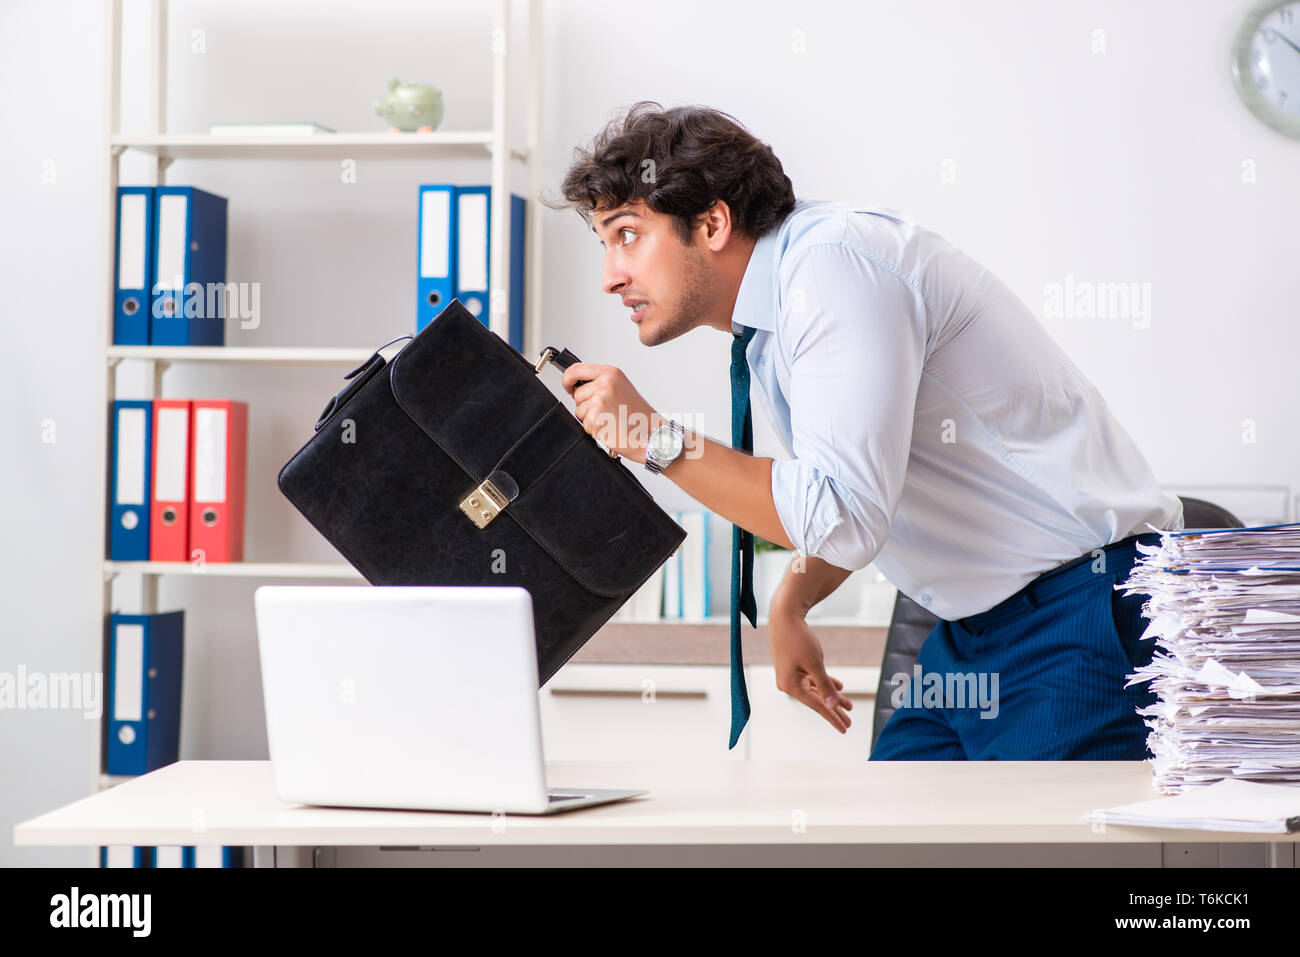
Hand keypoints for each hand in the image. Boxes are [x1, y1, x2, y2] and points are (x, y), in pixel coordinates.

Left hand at [560, 362, 660, 462]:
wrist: (650, 433)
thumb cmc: (638, 415)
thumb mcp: (621, 388)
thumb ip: (600, 382)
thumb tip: (576, 386)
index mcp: (611, 373)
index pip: (576, 369)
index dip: (567, 379)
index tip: (568, 387)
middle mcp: (605, 384)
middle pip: (577, 394)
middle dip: (585, 405)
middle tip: (606, 411)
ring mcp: (600, 400)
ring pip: (579, 410)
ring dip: (590, 418)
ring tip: (610, 419)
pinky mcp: (596, 417)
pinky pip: (584, 424)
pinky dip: (594, 429)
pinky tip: (609, 427)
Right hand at [768, 601, 852, 732]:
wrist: (784, 617)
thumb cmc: (798, 639)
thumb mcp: (815, 664)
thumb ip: (824, 686)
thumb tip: (832, 705)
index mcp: (791, 686)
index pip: (817, 706)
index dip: (833, 717)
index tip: (845, 728)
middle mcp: (788, 684)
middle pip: (816, 700)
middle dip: (834, 710)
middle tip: (849, 722)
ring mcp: (790, 675)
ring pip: (815, 690)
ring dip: (832, 696)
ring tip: (848, 705)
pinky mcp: (794, 667)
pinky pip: (811, 679)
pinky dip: (824, 683)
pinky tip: (839, 687)